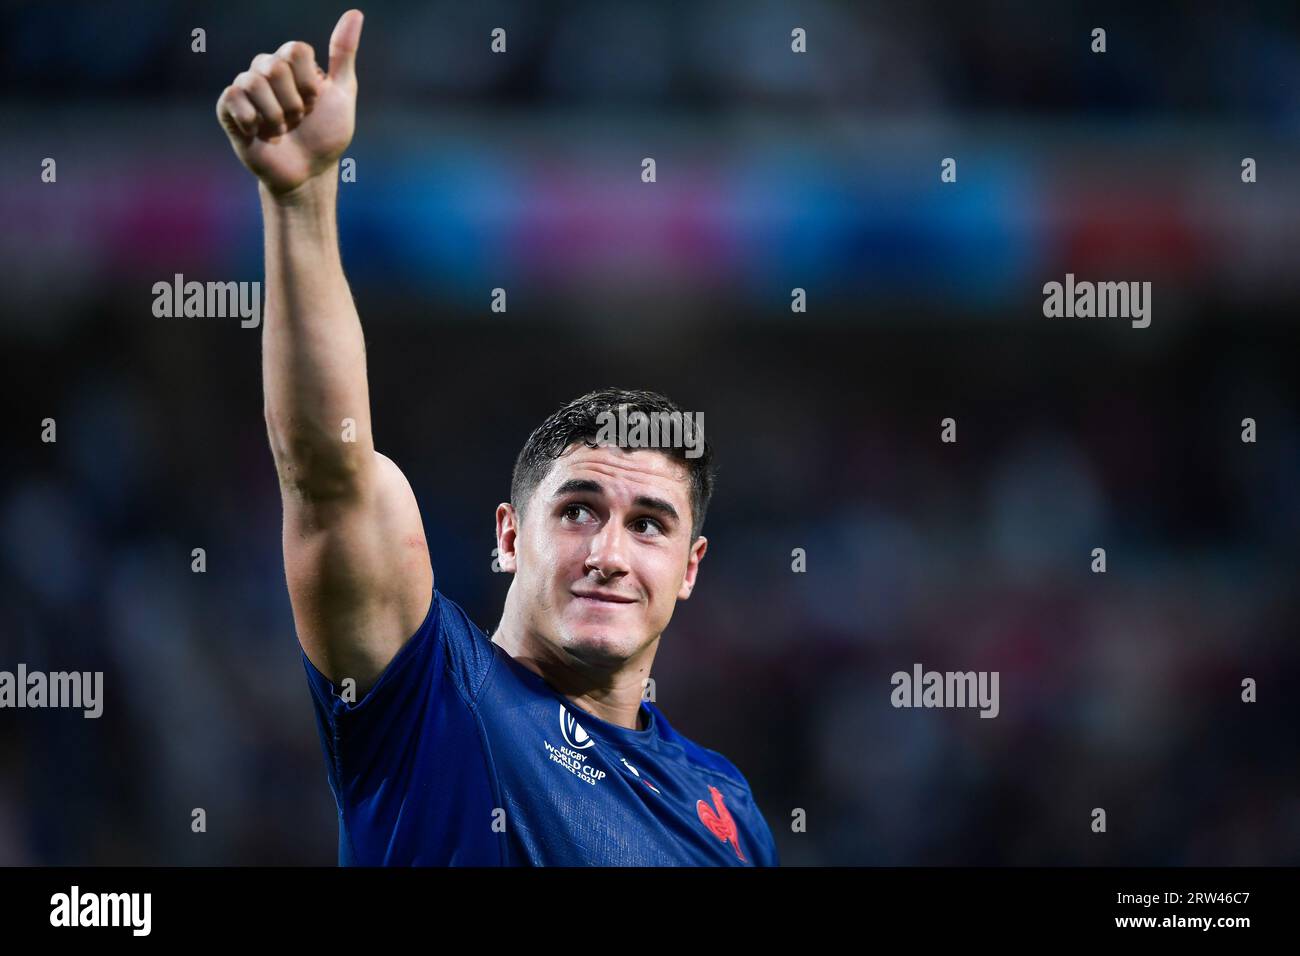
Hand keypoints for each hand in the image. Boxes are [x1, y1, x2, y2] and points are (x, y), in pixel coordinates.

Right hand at [215, 10, 363, 195]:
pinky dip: (252, 119)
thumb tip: (355, 13)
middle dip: (293, 102)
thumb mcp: (343, 94)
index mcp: (291, 63)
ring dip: (275, 116)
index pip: (295, 49)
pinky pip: (232, 98)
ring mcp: (246, 89)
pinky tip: (259, 133)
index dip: (309, 83)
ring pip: (253, 82)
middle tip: (298, 121)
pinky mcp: (228, 109)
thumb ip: (343, 54)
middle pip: (274, 65)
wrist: (309, 173)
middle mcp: (266, 71)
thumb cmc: (326, 135)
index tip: (315, 102)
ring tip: (281, 131)